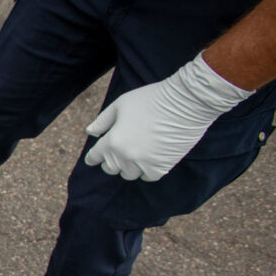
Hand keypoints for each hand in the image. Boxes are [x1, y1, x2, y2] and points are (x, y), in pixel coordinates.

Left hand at [84, 54, 252, 180]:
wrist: (186, 102)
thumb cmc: (151, 99)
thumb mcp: (121, 104)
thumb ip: (103, 121)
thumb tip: (90, 132)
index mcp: (112, 140)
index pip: (95, 157)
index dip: (93, 157)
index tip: (94, 158)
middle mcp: (125, 156)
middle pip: (111, 168)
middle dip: (112, 161)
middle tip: (119, 152)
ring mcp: (143, 163)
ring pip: (129, 174)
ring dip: (129, 166)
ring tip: (136, 155)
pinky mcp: (161, 167)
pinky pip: (148, 177)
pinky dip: (147, 171)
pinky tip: (150, 160)